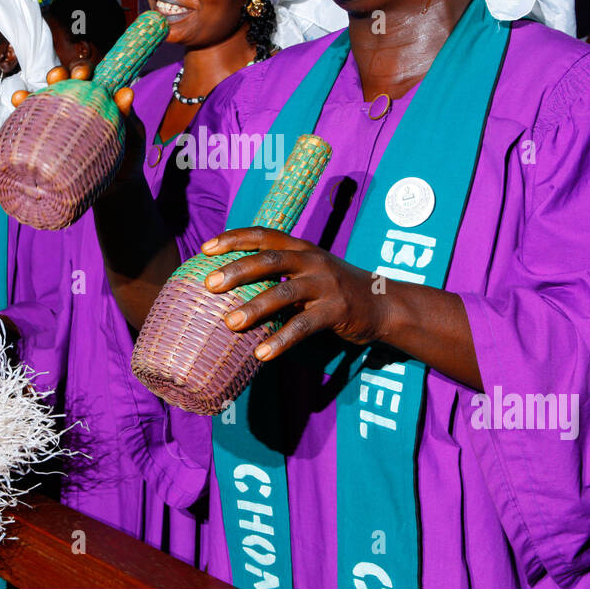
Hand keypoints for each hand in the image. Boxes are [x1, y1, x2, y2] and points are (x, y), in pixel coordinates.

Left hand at [201, 227, 387, 360]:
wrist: (384, 304)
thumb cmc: (335, 289)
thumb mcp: (309, 271)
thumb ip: (279, 273)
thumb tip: (233, 285)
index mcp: (302, 247)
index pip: (263, 234)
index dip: (234, 239)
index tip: (205, 248)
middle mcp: (312, 260)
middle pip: (270, 259)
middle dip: (238, 270)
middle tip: (209, 284)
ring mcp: (326, 284)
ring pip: (285, 293)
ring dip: (255, 308)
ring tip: (229, 324)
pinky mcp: (337, 310)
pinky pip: (304, 326)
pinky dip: (281, 340)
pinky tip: (262, 354)